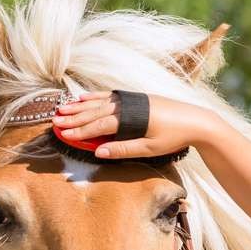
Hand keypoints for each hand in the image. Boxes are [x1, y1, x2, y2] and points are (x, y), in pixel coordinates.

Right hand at [50, 91, 213, 159]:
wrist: (195, 120)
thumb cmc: (174, 137)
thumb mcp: (149, 149)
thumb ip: (123, 150)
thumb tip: (98, 153)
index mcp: (129, 118)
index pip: (97, 124)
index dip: (79, 131)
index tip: (62, 134)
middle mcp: (127, 105)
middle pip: (94, 111)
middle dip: (74, 117)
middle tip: (55, 121)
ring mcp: (131, 99)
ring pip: (99, 102)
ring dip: (80, 106)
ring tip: (62, 109)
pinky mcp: (136, 97)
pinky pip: (110, 96)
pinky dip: (95, 97)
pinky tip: (84, 98)